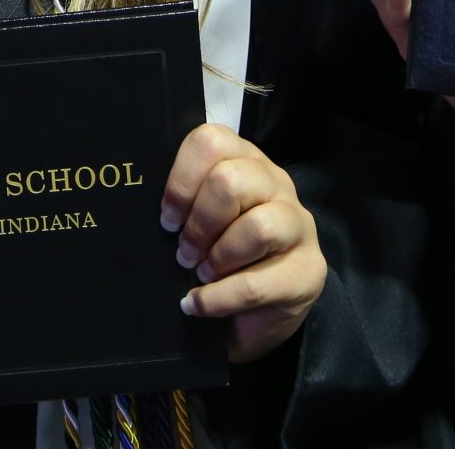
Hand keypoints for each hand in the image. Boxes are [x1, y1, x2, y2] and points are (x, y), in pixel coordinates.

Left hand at [163, 124, 324, 362]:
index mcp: (244, 161)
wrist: (259, 313)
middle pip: (231, 181)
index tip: (166, 219)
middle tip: (183, 252)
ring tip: (201, 274)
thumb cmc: (220, 258)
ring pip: (257, 227)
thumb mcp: (200, 223)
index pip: (211, 141)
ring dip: (217, 257)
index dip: (181, 180)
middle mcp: (276, 184)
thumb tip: (144, 214)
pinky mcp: (309, 271)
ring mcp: (298, 225)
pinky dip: (219, 298)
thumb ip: (182, 207)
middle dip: (198, 223)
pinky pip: (259, 283)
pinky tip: (199, 304)